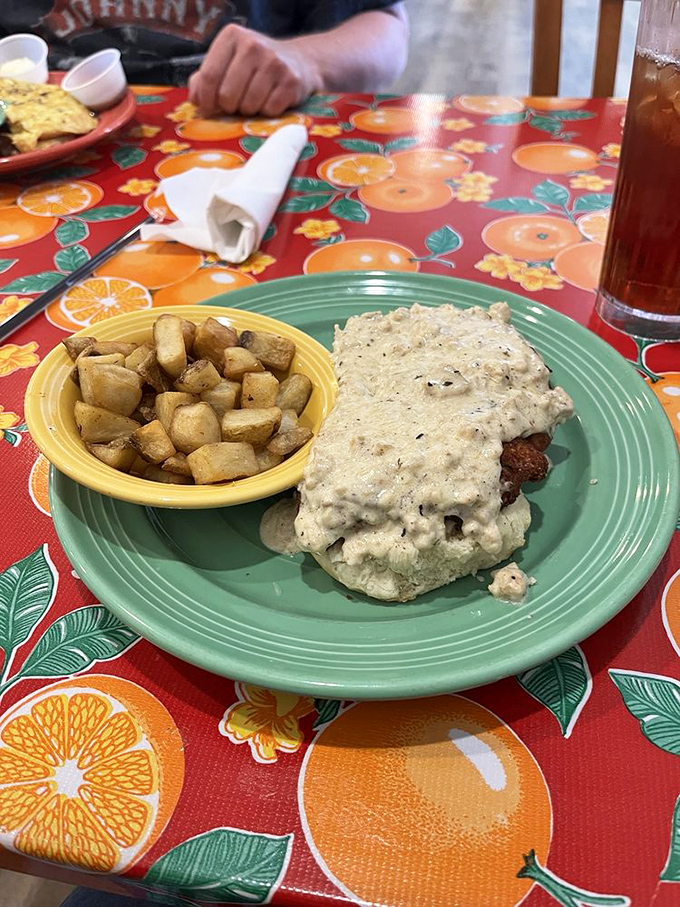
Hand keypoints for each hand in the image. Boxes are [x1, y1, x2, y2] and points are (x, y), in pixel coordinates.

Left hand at [189, 24, 319, 116]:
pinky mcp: (291, 82)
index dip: (207, 100)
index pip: (209, 77)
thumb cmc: (255, 66)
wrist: (299, 62)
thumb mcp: (228, 62)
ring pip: (248, 106)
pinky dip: (267, 113)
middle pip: (227, 95)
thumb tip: (196, 99)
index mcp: (231, 36)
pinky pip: (269, 111)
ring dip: (249, 111)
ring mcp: (274, 63)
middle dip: (230, 107)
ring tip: (255, 100)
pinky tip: (271, 101)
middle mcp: (253, 45)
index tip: (211, 107)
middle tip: (237, 103)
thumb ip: (205, 79)